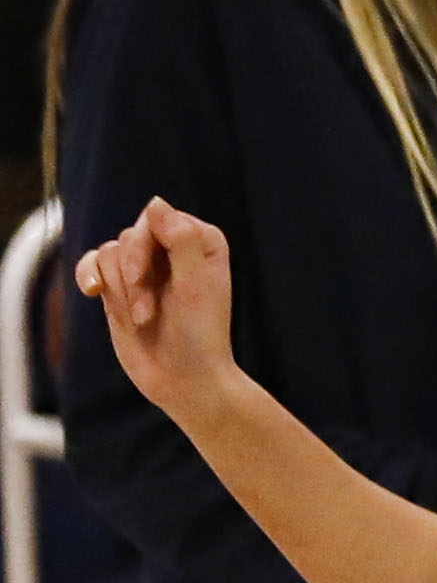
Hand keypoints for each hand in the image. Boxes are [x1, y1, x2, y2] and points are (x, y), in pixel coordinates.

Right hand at [72, 199, 244, 424]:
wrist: (182, 379)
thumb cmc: (198, 335)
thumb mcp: (196, 285)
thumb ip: (180, 241)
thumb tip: (155, 204)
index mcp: (201, 242)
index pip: (157, 220)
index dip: (143, 248)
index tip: (141, 279)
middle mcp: (174, 248)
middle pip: (130, 236)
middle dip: (132, 275)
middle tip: (146, 313)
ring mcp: (146, 267)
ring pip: (110, 253)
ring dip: (121, 290)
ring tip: (143, 319)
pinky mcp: (121, 285)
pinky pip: (92, 263)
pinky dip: (88, 276)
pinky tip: (91, 292)